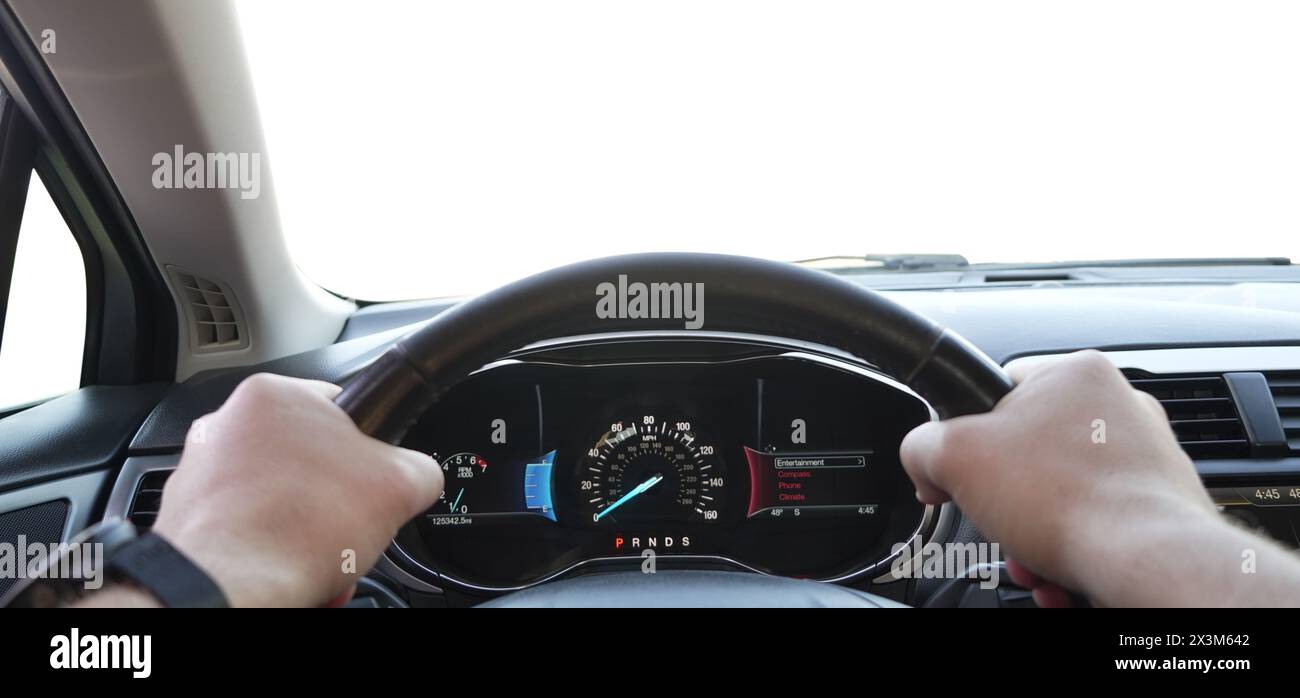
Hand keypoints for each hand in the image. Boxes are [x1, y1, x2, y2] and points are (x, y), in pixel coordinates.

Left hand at [151, 373, 443, 606]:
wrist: (232, 586)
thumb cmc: (298, 527)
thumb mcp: (400, 485)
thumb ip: (419, 467)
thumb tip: (419, 476)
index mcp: (274, 394)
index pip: (341, 409)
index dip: (369, 451)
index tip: (373, 481)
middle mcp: (226, 422)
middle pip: (307, 458)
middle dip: (333, 498)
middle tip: (349, 526)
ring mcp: (199, 469)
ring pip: (276, 495)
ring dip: (303, 527)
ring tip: (320, 555)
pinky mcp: (184, 514)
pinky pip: (244, 525)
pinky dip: (269, 547)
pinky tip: (288, 567)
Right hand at [900, 350, 1221, 604]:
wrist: (1145, 559)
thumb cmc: (1069, 499)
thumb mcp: (954, 456)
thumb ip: (921, 445)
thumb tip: (923, 461)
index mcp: (1075, 373)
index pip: (998, 389)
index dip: (967, 434)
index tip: (963, 468)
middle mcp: (1119, 405)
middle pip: (1029, 451)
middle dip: (1006, 500)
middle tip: (997, 521)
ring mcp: (1146, 453)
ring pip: (1063, 492)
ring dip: (1034, 532)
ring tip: (1030, 559)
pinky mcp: (1161, 500)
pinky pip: (1097, 521)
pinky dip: (1071, 549)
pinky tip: (1058, 572)